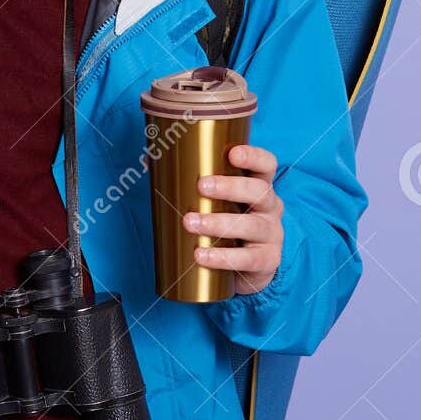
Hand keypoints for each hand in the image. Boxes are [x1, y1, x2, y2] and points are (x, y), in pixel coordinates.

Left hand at [185, 144, 283, 294]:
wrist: (251, 266)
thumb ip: (194, 182)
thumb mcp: (221, 201)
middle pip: (259, 192)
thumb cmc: (229, 222)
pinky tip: (201, 255)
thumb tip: (149, 160)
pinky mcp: (267, 260)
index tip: (232, 153)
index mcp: (260, 186)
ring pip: (251, 226)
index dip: (254, 156)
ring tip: (190, 222)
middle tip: (201, 186)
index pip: (266, 165)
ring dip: (218, 223)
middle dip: (230, 187)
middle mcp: (270, 208)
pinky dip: (223, 257)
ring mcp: (271, 235)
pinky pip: (247, 259)